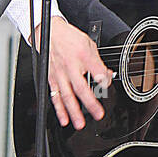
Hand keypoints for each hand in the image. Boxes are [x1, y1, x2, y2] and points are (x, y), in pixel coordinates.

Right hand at [34, 15, 112, 129]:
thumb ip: (98, 63)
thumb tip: (107, 77)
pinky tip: (64, 119)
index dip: (104, 81)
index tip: (107, 86)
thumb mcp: (89, 45)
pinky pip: (55, 96)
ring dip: (73, 111)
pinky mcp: (51, 79)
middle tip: (98, 114)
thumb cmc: (69, 39)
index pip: (97, 71)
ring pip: (66, 96)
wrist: (49, 33)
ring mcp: (59, 74)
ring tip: (79, 123)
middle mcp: (69, 67)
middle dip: (89, 103)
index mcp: (81, 56)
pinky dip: (59, 109)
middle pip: (80, 88)